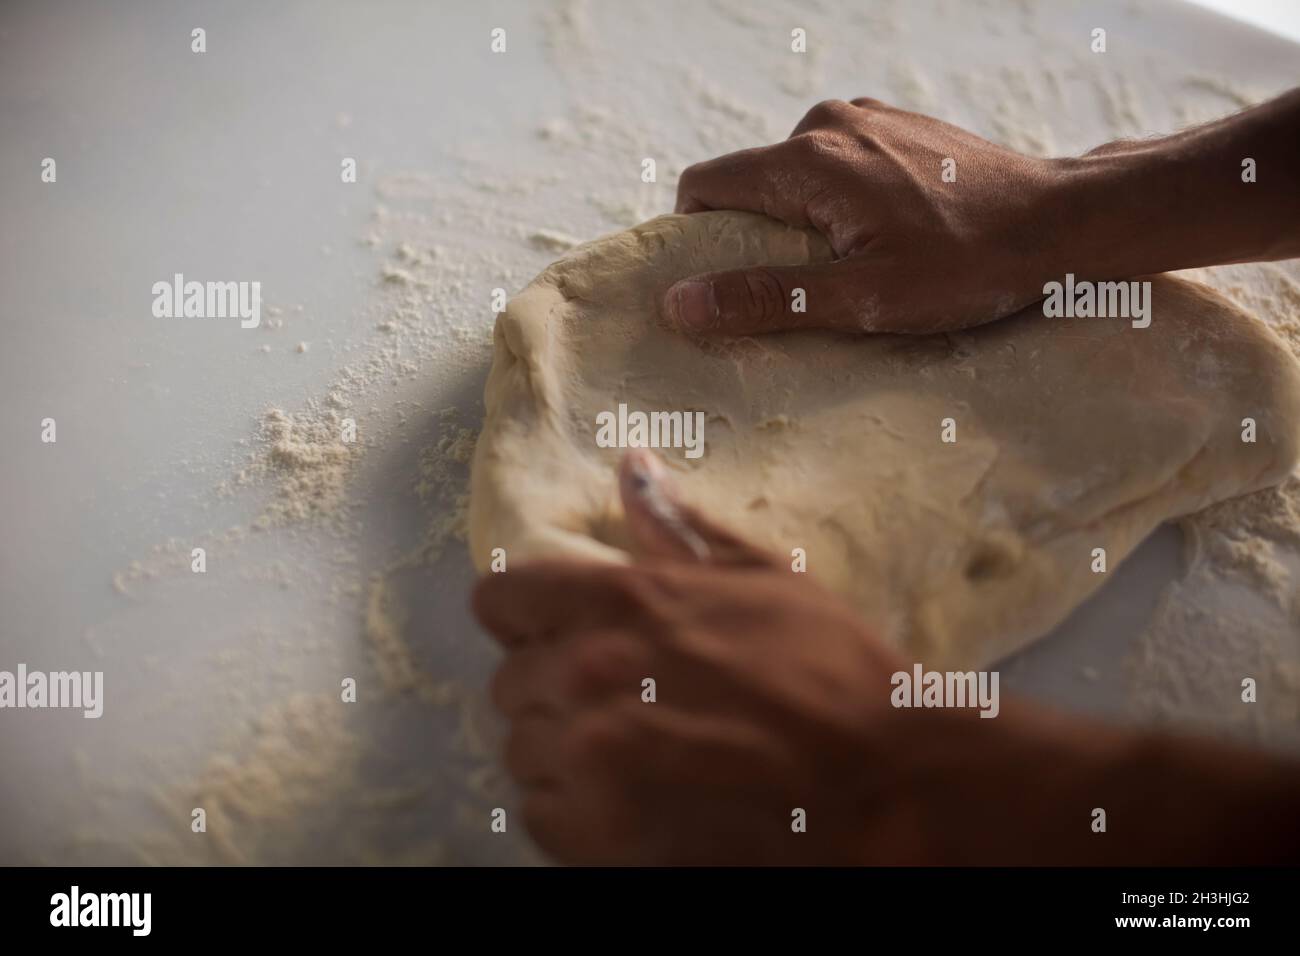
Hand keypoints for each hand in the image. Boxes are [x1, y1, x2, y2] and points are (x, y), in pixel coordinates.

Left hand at [472, 449, 906, 863]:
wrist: (886, 779)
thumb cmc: (834, 668)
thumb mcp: (766, 576)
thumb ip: (680, 527)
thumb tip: (630, 464)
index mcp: (626, 599)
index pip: (500, 597)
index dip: (523, 616)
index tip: (553, 632)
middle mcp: (591, 671)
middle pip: (511, 680)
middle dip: (553, 688)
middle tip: (620, 703)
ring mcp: (592, 757)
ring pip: (523, 749)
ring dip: (564, 751)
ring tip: (631, 756)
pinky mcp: (603, 835)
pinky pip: (540, 812)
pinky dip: (573, 810)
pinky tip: (628, 800)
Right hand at [666, 97, 1067, 334]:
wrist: (1060, 222)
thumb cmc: (966, 264)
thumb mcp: (860, 298)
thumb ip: (764, 297)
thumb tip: (680, 302)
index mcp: (809, 159)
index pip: (707, 185)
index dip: (698, 237)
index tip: (720, 283)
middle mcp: (829, 122)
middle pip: (752, 181)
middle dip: (757, 236)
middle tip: (801, 290)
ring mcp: (867, 117)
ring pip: (795, 173)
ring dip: (803, 221)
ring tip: (853, 266)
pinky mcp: (896, 126)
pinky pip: (837, 163)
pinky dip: (839, 202)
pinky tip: (885, 237)